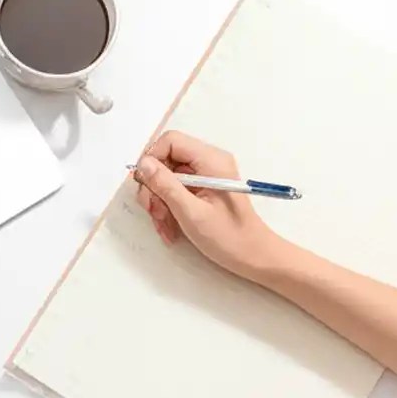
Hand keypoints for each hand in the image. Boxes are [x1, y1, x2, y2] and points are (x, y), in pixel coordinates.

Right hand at [134, 131, 284, 279]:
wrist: (253, 257)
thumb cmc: (227, 237)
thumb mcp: (191, 212)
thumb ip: (165, 185)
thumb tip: (143, 164)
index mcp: (211, 160)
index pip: (170, 141)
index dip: (152, 160)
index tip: (145, 185)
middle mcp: (208, 161)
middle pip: (166, 159)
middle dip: (154, 187)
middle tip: (153, 212)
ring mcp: (205, 175)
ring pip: (167, 177)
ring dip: (159, 201)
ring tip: (163, 225)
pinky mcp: (203, 188)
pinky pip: (175, 189)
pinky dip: (168, 207)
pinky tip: (169, 228)